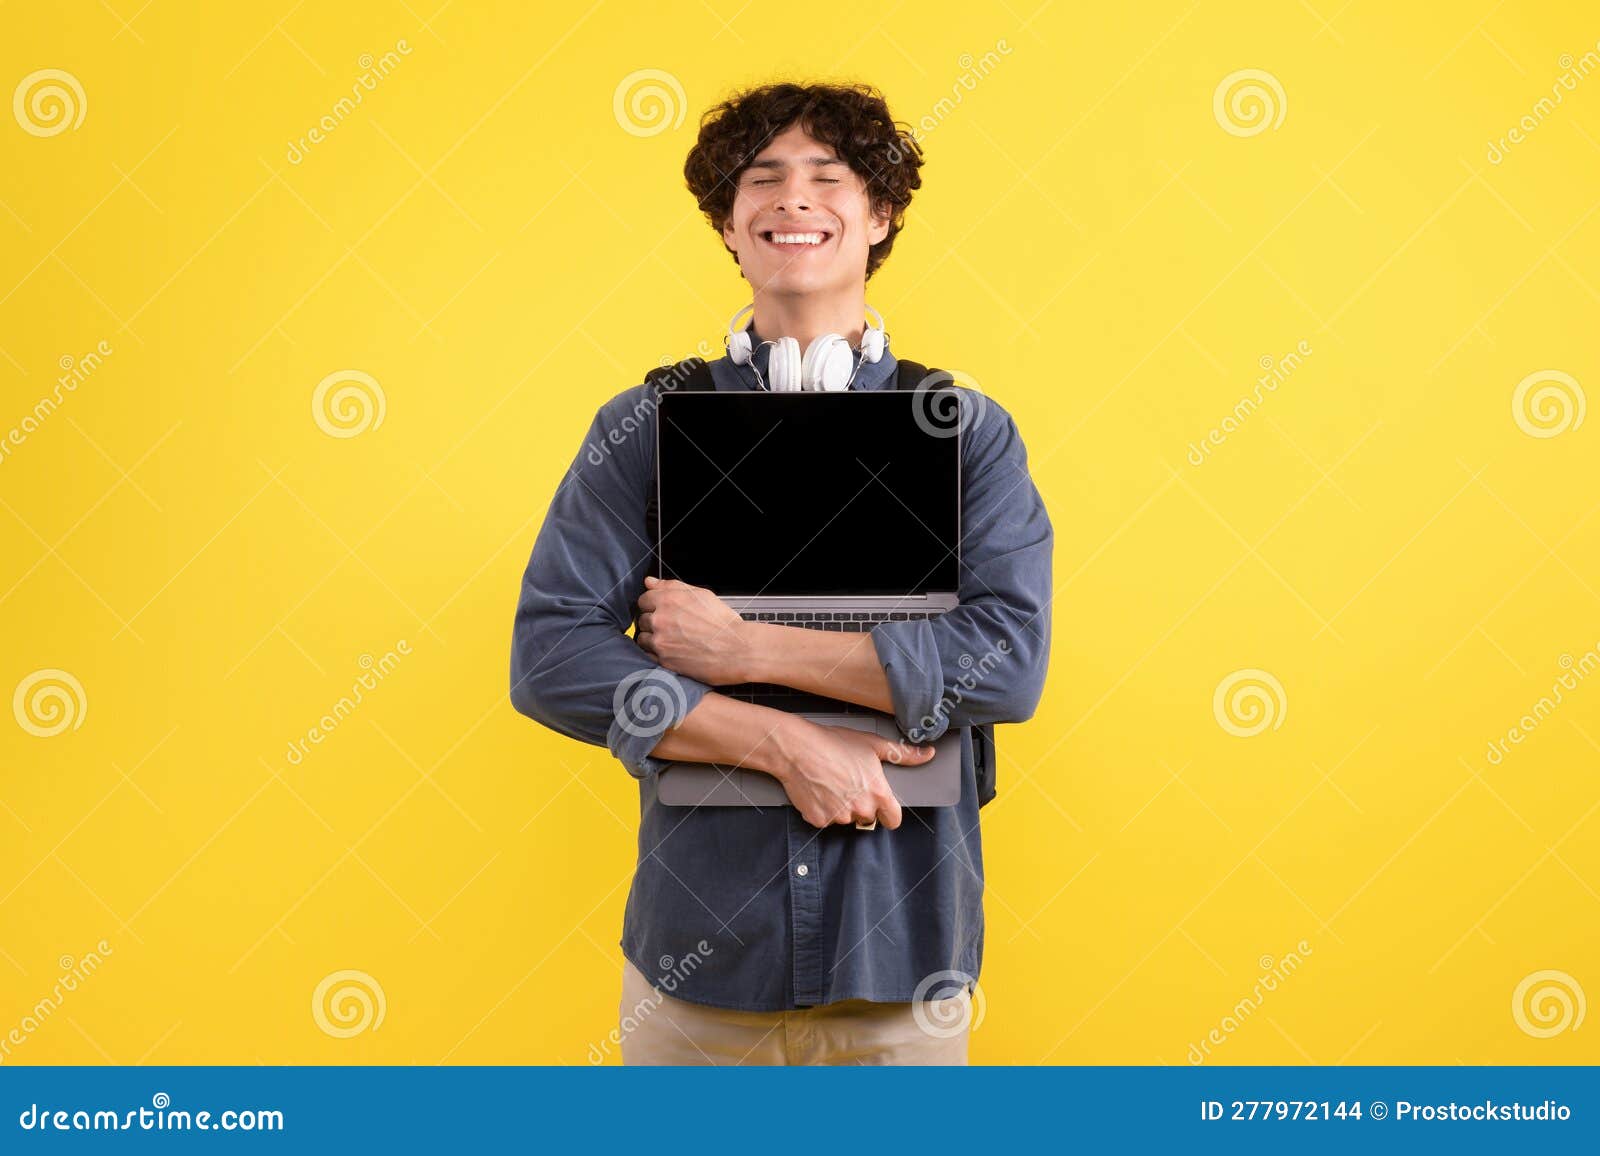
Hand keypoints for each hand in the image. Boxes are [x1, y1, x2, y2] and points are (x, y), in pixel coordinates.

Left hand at [635, 576, 752, 684]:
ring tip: (670, 640)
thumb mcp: (701, 595)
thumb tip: (650, 582)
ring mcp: (660, 641)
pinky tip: (671, 651)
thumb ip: (671, 586)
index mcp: (668, 600)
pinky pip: (648, 655)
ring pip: (642, 638)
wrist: (736, 650)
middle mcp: (660, 620)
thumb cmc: (723, 623)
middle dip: (652, 622)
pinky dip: (656, 653)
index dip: (652, 605)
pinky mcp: (664, 660)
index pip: (644, 600)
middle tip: (669, 627)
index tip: (660, 611)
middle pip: (641, 619)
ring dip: (652, 638)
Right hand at [772, 717, 936, 829]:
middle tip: (849, 784)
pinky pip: (825, 820)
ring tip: (831, 784)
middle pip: (868, 818)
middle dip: (861, 805)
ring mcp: (838, 817)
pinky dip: (822, 809)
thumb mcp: (872, 744)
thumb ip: (903, 754)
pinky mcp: (819, 820)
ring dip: (841, 807)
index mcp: (878, 793)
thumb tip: (927, 754)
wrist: (797, 748)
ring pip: (846, 819)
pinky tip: (819, 791)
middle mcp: (860, 809)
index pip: (894, 820)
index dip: (889, 813)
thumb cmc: (833, 743)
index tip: (881, 805)